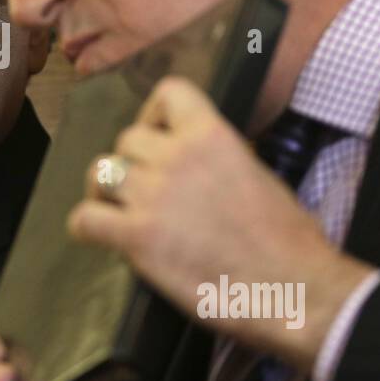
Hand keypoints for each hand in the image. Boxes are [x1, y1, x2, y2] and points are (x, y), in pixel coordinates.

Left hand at [67, 76, 374, 370]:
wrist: (294, 287)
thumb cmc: (290, 239)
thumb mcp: (260, 174)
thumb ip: (222, 158)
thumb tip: (201, 164)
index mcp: (212, 135)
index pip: (168, 93)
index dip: (155, 115)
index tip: (160, 138)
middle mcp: (176, 157)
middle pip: (126, 140)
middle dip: (132, 162)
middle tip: (143, 189)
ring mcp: (152, 196)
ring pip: (101, 172)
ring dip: (106, 191)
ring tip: (117, 210)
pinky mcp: (137, 237)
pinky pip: (85, 218)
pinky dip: (86, 226)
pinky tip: (99, 235)